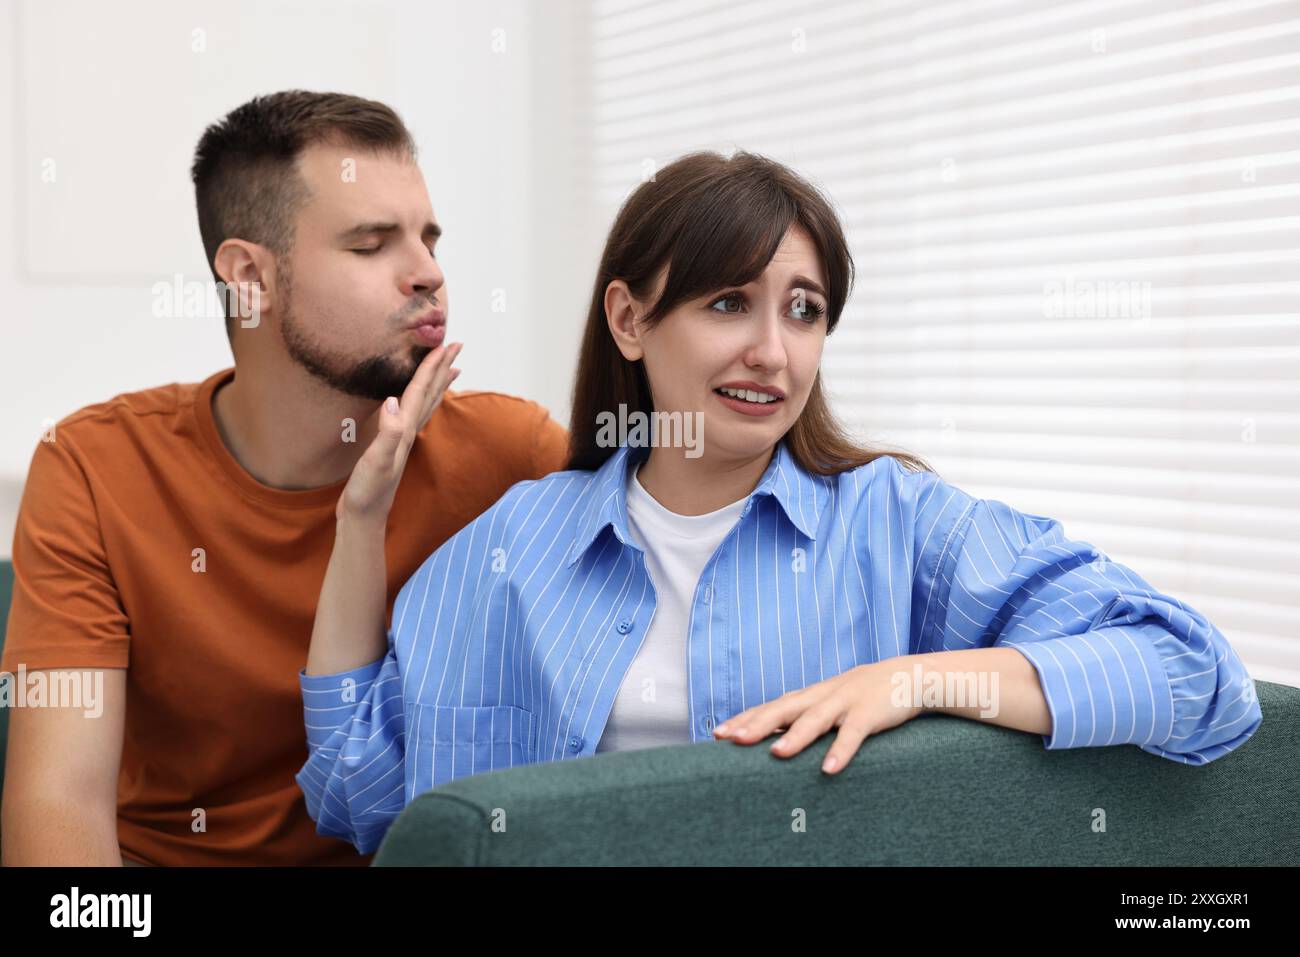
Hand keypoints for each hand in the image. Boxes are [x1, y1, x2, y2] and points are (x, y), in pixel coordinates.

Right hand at [336, 342, 462, 523]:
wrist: (364, 517)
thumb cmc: (368, 492)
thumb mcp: (376, 461)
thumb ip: (387, 433)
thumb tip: (392, 401)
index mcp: (404, 430)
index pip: (420, 391)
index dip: (432, 367)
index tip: (445, 345)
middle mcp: (408, 432)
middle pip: (430, 393)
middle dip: (442, 368)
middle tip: (456, 345)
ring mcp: (402, 439)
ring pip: (426, 404)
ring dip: (438, 384)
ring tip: (452, 368)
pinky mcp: (394, 446)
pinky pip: (413, 416)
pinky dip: (421, 403)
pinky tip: (418, 401)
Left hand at [712, 662, 922, 773]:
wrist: (908, 676)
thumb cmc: (862, 696)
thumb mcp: (829, 704)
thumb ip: (804, 718)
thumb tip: (772, 740)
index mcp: (809, 697)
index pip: (770, 707)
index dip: (744, 719)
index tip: (717, 734)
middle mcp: (821, 696)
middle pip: (783, 709)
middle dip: (756, 724)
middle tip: (731, 739)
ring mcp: (845, 702)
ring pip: (815, 719)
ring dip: (795, 737)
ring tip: (776, 754)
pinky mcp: (869, 713)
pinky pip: (853, 734)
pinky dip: (841, 751)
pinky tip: (829, 770)